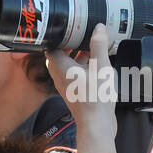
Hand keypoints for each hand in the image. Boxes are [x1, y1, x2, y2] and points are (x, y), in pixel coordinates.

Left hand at [45, 24, 118, 138]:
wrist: (97, 124)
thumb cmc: (95, 98)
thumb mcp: (101, 66)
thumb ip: (99, 45)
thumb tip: (98, 29)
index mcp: (60, 66)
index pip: (51, 45)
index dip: (59, 35)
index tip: (70, 27)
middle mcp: (59, 76)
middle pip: (60, 55)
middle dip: (71, 44)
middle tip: (83, 35)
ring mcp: (67, 85)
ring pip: (69, 65)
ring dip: (79, 56)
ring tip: (93, 48)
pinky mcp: (75, 93)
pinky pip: (76, 75)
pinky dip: (84, 68)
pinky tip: (98, 66)